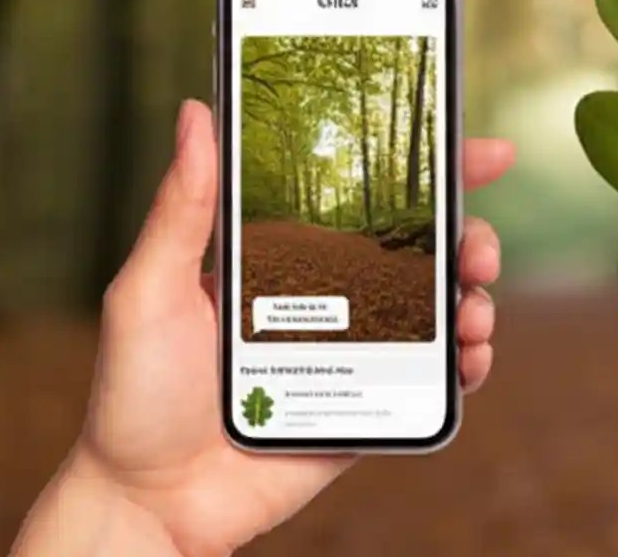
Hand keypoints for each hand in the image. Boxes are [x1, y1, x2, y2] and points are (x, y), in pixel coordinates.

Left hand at [12, 100, 515, 556]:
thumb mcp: (148, 291)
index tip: (482, 151)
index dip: (429, 172)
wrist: (153, 504)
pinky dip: (467, 363)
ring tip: (474, 310)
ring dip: (476, 299)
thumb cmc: (135, 397)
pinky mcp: (369, 407)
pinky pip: (434, 379)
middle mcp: (328, 298)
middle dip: (470, 237)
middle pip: (421, 252)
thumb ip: (182, 209)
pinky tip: (470, 358)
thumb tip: (196, 113)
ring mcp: (354, 353)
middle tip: (478, 247)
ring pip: (439, 311)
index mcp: (283, 258)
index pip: (364, 199)